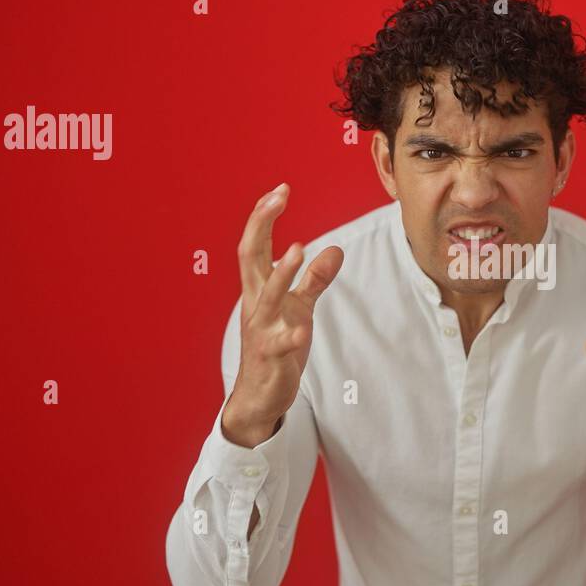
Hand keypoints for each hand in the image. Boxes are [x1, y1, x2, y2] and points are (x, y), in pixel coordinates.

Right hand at [223, 183, 343, 446]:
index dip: (264, 216)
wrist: (258, 396)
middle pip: (250, 257)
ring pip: (266, 296)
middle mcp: (255, 304)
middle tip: (278, 197)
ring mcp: (261, 330)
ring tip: (298, 249)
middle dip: (262, 225)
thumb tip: (335, 249)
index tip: (281, 189)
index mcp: (258, 289)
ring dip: (281, 273)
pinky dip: (292, 336)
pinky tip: (304, 330)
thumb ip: (314, 280)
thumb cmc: (276, 346)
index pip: (255, 244)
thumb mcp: (299, 308)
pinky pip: (281, 344)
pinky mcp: (272, 356)